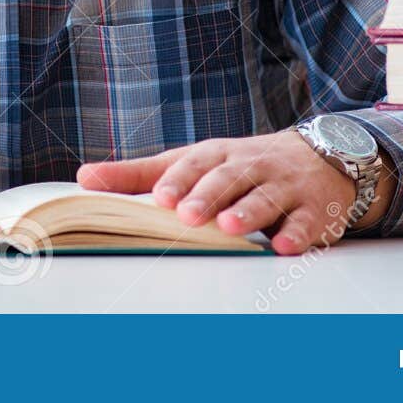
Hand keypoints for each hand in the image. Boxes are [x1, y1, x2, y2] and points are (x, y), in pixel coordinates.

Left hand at [76, 129, 376, 254]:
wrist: (317, 156)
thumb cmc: (238, 165)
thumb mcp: (190, 162)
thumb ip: (140, 174)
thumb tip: (84, 178)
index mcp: (216, 155)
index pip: (194, 164)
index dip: (178, 180)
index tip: (160, 198)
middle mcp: (249, 166)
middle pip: (228, 178)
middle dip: (208, 195)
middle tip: (188, 215)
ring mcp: (283, 186)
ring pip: (266, 196)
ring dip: (248, 211)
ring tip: (229, 227)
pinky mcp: (312, 209)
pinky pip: (306, 220)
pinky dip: (297, 233)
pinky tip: (285, 247)